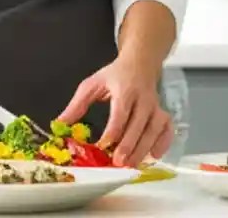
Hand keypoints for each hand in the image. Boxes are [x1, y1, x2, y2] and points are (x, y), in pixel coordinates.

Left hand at [57, 57, 171, 166]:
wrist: (139, 64)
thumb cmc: (114, 76)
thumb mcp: (92, 85)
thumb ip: (76, 105)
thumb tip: (60, 123)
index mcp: (124, 90)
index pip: (120, 112)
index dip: (113, 130)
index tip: (103, 144)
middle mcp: (143, 99)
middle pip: (138, 124)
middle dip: (129, 145)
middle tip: (118, 162)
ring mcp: (155, 107)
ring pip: (154, 129)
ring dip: (144, 148)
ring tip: (131, 164)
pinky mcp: (163, 113)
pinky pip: (167, 129)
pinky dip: (164, 143)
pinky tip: (154, 156)